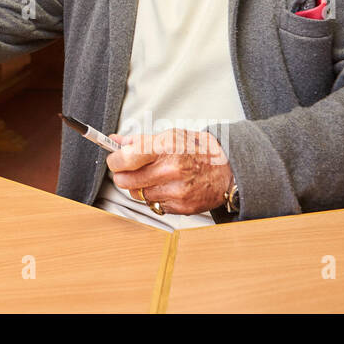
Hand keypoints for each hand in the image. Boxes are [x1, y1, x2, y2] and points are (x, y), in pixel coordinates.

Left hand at [106, 129, 233, 215]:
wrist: (229, 172)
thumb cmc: (201, 151)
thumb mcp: (172, 136)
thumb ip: (140, 140)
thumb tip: (116, 141)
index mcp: (167, 148)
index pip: (127, 158)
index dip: (115, 160)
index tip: (114, 159)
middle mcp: (171, 170)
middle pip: (126, 180)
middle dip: (123, 174)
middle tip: (128, 169)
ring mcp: (176, 191)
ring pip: (138, 194)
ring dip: (139, 186)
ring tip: (153, 176)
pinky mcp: (181, 207)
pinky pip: (154, 204)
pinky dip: (155, 197)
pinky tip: (166, 186)